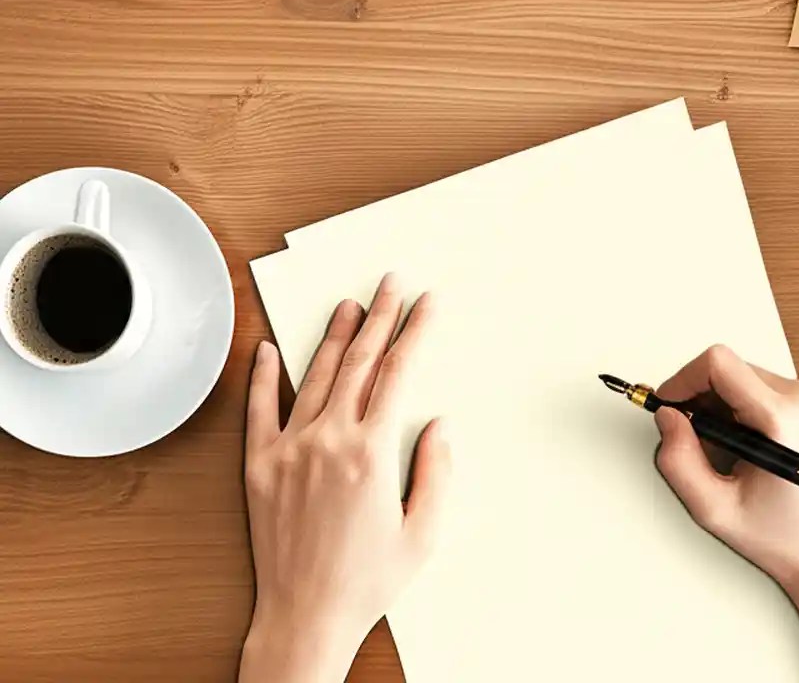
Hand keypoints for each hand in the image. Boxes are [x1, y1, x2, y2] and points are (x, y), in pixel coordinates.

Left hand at [239, 274, 450, 682]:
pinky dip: (264, 376)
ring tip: (349, 305)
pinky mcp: (259, 467)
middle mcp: (329, 441)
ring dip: (335, 336)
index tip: (427, 304)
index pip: (398, 373)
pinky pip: (260, 410)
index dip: (415, 331)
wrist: (306, 615)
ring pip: (315, 377)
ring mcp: (290, 450)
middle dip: (381, 316)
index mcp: (372, 453)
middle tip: (391, 284)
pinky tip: (269, 349)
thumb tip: (438, 425)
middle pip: (360, 362)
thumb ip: (436, 472)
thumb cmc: (367, 581)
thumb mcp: (424, 532)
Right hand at [654, 345, 798, 682]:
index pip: (718, 362)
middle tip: (692, 441)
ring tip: (722, 453)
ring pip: (741, 376)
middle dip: (698, 397)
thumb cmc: (785, 538)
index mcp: (784, 417)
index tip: (668, 407)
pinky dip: (737, 410)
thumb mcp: (715, 509)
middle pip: (728, 367)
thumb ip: (678, 461)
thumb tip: (667, 418)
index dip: (682, 379)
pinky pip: (758, 389)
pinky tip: (741, 448)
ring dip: (718, 406)